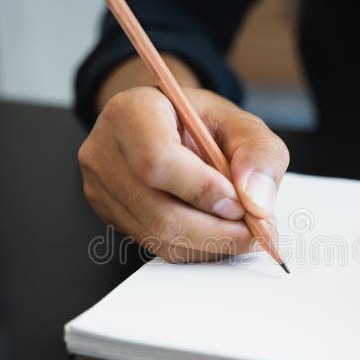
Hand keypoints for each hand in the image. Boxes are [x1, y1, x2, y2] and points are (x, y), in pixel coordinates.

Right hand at [78, 86, 288, 261]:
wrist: (168, 128)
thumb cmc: (199, 122)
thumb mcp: (238, 122)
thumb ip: (258, 153)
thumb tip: (256, 201)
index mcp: (131, 113)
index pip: (156, 160)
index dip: (202, 190)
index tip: (239, 203)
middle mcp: (105, 152)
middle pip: (158, 212)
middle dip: (215, 230)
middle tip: (253, 229)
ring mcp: (102, 189)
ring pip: (159, 237)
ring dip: (210, 243)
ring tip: (239, 230)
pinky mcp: (111, 216)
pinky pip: (156, 246)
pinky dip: (195, 247)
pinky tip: (215, 232)